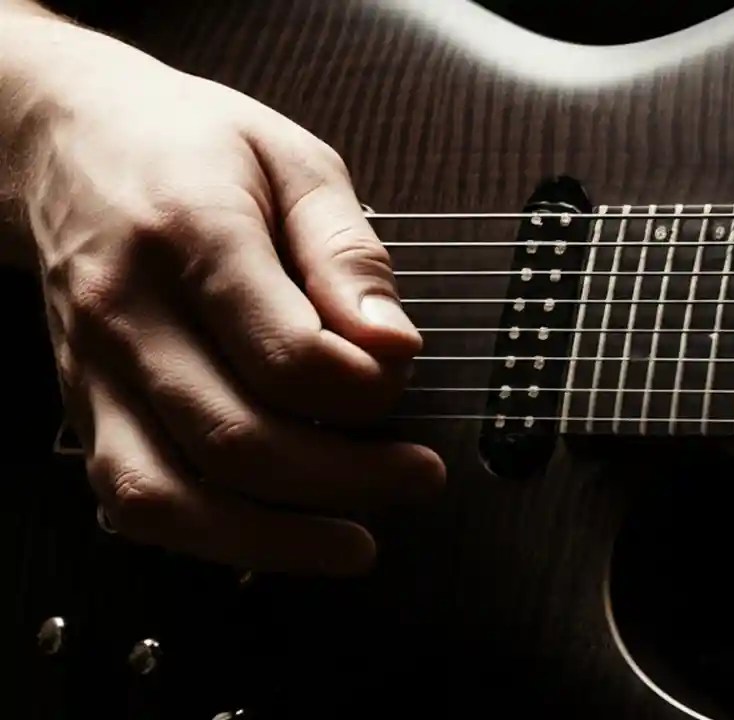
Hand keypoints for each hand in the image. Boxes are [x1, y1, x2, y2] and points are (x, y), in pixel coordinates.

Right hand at [18, 23, 442, 575]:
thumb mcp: (296, 161)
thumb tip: (394, 346)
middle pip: (237, 439)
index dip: (365, 391)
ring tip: (355, 543)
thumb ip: (349, 252)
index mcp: (192, 234)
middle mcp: (129, 312)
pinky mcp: (82, 403)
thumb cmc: (193, 144)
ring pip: (168, 496)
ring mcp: (93, 368)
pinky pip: (131, 500)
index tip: (403, 378)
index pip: (287, 354)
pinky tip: (271, 536)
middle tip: (417, 476)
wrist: (67, 140)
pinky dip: (206, 537)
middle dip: (345, 479)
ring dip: (274, 540)